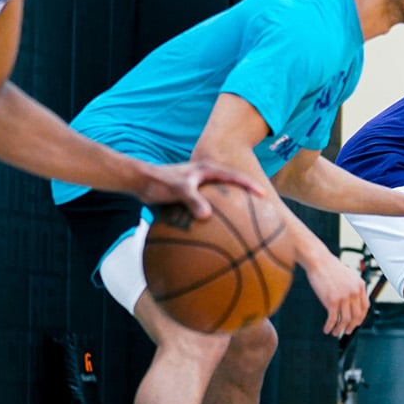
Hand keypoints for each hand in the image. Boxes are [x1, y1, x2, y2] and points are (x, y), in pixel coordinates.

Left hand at [138, 159, 267, 219]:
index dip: (250, 185)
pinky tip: (215, 233)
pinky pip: (207, 208)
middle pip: (231, 186)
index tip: (264, 195)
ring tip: (243, 223)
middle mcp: (205, 177)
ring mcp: (198, 187)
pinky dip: (214, 218)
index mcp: (207, 170)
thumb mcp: (178, 190)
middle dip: (246, 196)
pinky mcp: (190, 197)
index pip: (235, 176)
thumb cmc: (158, 182)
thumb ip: (192, 200)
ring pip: (220, 198)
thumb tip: (206, 216)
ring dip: (231, 208)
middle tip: (261, 209)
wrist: (139, 182)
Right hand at [303, 250, 369, 336]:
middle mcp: (354, 292)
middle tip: (347, 331)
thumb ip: (352, 288)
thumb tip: (352, 302)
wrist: (319, 261)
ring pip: (345, 320)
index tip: (356, 323)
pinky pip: (332, 319)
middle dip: (351, 326)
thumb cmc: (330, 267)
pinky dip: (330, 327)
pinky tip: (327, 329)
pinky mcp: (332, 301)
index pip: (365, 307)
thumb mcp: (348, 276)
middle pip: (356, 316)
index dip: (361, 318)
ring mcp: (343, 297)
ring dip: (340, 329)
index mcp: (360, 285)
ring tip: (335, 333)